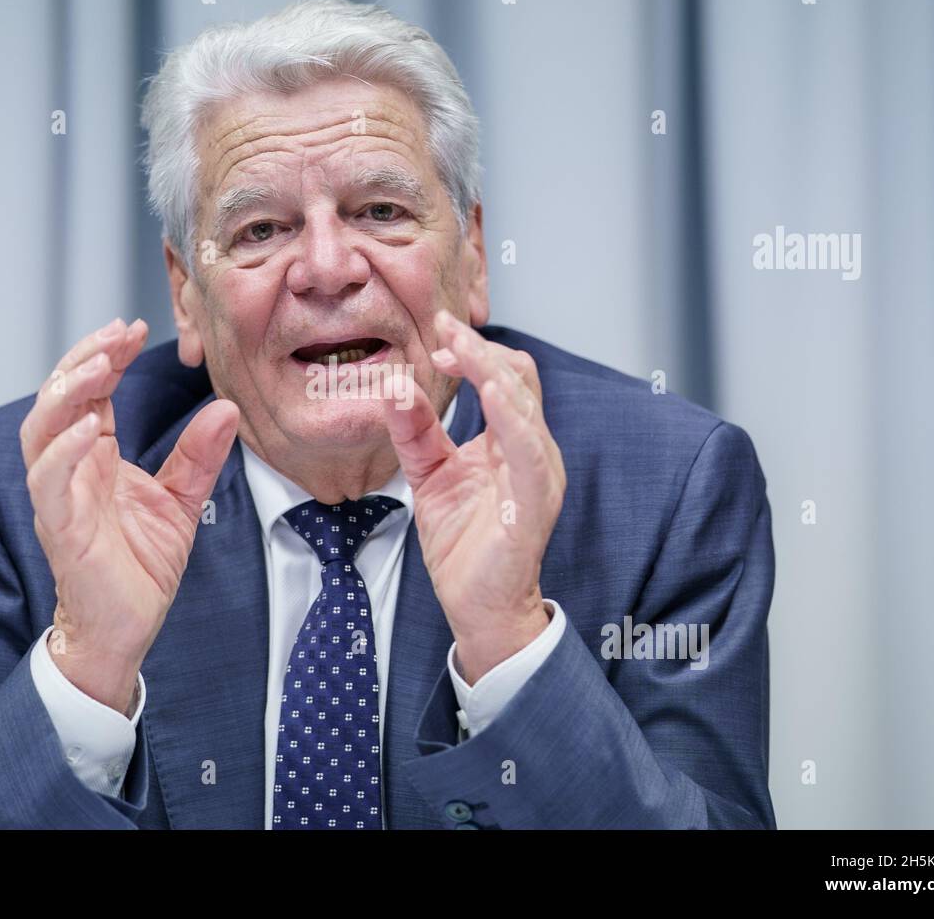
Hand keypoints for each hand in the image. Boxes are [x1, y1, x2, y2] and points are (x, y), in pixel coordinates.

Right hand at [20, 318, 239, 713]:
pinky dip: (64, 452)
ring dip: (67, 394)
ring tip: (101, 366)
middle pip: (58, 399)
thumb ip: (199, 455)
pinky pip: (48, 482)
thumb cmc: (141, 566)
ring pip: (40, 431)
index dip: (105, 356)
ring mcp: (59, 496)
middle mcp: (70, 470)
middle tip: (117, 332)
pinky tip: (91, 428)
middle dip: (83, 359)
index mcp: (94, 458)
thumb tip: (226, 407)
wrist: (127, 628)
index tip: (134, 326)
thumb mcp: (182, 500)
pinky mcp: (59, 527)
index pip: (89, 393)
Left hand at [383, 310, 564, 683]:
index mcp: (512, 442)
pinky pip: (529, 452)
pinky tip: (492, 391)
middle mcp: (532, 451)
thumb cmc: (463, 543)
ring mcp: (538, 475)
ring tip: (459, 348)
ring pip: (525, 406)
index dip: (474, 350)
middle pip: (518, 379)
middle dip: (479, 349)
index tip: (438, 330)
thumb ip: (416, 432)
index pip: (505, 377)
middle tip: (442, 327)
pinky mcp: (533, 503)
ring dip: (491, 370)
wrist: (478, 606)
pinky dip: (512, 416)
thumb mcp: (430, 475)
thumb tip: (394, 386)